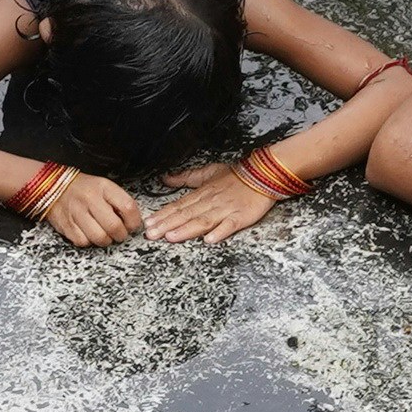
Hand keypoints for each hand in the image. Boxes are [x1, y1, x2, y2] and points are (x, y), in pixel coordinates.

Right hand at [30, 168, 144, 245]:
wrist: (52, 186)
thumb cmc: (84, 189)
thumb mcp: (104, 186)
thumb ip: (118, 201)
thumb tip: (133, 222)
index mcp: (103, 187)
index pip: (128, 207)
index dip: (134, 221)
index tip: (133, 225)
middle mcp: (90, 199)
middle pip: (114, 226)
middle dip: (121, 235)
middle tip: (120, 233)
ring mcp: (76, 213)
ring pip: (100, 237)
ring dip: (107, 241)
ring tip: (106, 235)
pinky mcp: (66, 225)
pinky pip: (83, 242)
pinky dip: (90, 242)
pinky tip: (90, 234)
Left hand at [143, 167, 284, 243]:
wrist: (263, 174)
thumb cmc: (236, 176)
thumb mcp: (208, 172)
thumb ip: (186, 177)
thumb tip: (167, 178)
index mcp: (202, 193)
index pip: (178, 206)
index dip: (162, 215)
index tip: (148, 223)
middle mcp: (211, 202)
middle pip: (185, 215)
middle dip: (166, 225)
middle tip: (151, 234)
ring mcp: (225, 210)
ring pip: (202, 221)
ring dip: (186, 230)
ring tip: (171, 237)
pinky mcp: (241, 217)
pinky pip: (229, 226)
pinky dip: (219, 232)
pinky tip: (209, 240)